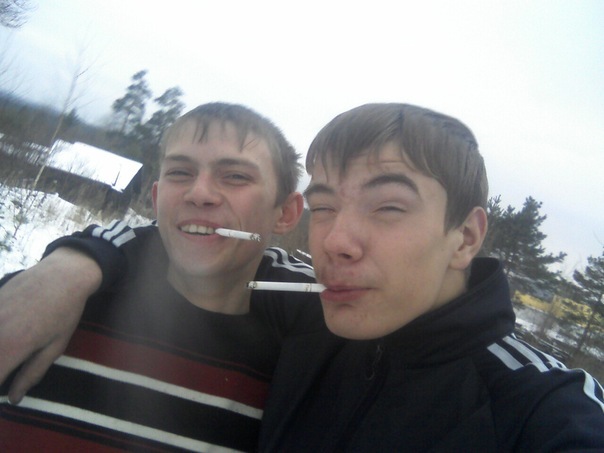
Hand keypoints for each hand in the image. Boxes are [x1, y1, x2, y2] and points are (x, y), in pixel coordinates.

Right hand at [0, 248, 101, 402]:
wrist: (64, 273)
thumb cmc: (65, 311)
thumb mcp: (55, 346)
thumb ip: (32, 373)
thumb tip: (14, 398)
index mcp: (12, 347)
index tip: (6, 385)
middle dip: (0, 365)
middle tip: (11, 365)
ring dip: (0, 349)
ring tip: (12, 349)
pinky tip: (9, 331)